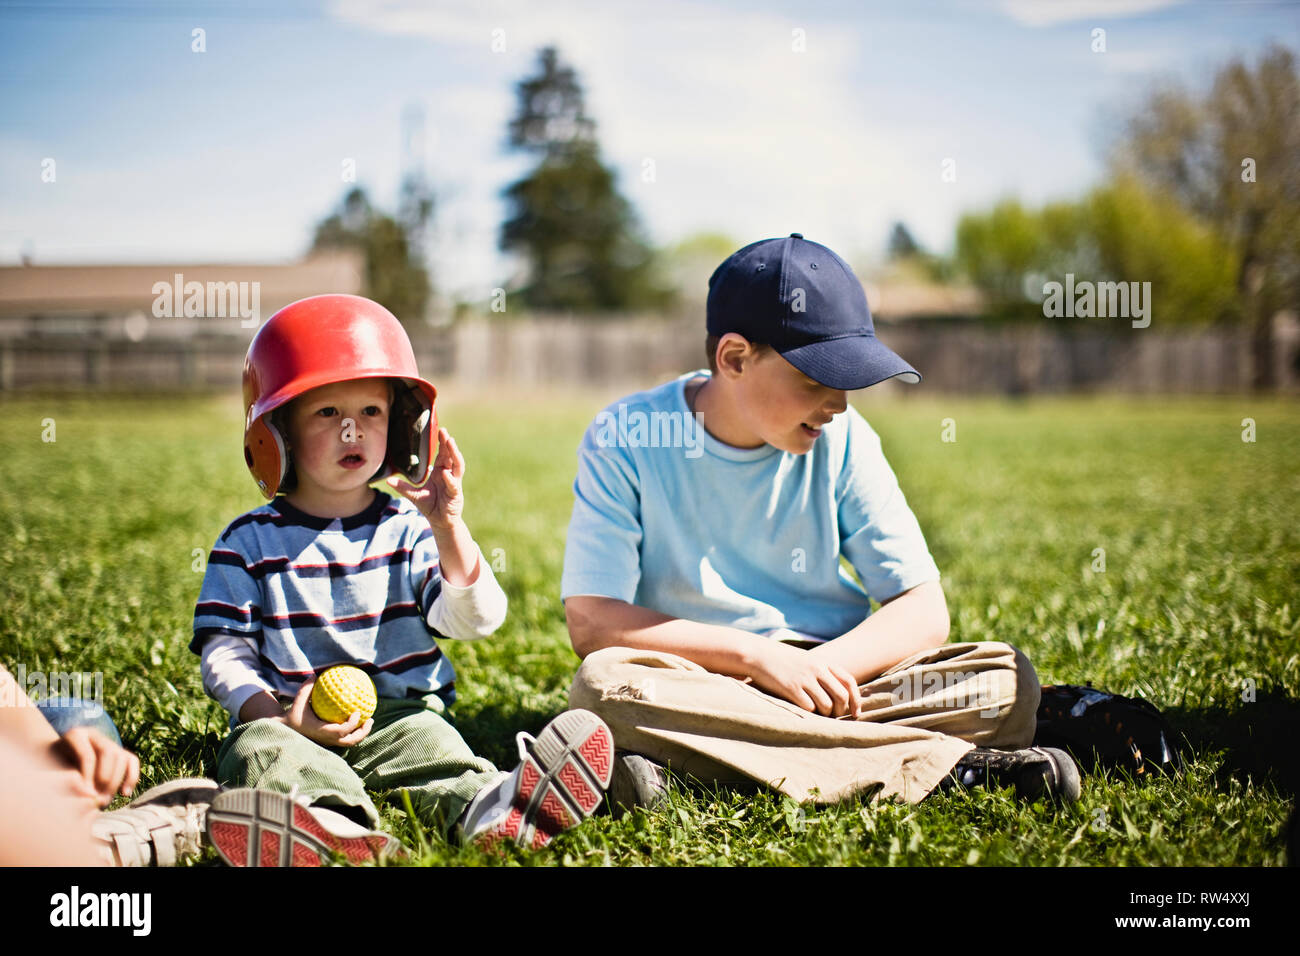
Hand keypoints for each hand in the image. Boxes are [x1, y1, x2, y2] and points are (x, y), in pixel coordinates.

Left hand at [51, 727, 139, 806]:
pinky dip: (131, 778)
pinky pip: (132, 761)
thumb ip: (69, 780)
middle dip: (104, 779)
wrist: (55, 763)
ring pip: (122, 757)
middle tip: (96, 799)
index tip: (85, 796)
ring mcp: (109, 742)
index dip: (88, 777)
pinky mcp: (120, 752)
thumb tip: (89, 796)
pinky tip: (124, 794)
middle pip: (109, 753)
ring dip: (115, 782)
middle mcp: (95, 734)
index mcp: (75, 735)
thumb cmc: (52, 770)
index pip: (88, 756)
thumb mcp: (53, 771)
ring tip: (104, 801)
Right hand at [281, 681, 372, 747]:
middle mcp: (326, 740)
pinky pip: (345, 738)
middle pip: (350, 742)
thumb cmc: (293, 714)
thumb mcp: (298, 701)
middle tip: (370, 719)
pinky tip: (359, 718)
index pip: (340, 732)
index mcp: (321, 732)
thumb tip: (315, 675)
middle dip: (363, 732)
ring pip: (349, 742)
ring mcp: (328, 742)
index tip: (358, 712)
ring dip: (361, 733)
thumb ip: (306, 688)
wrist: (286, 729)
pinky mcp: (329, 742)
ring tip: (369, 720)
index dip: (351, 724)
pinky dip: (354, 730)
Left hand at [386, 427, 463, 529]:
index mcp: (439, 472)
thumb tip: (388, 480)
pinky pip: (453, 484)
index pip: (442, 454)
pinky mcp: (456, 494)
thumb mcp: (414, 495)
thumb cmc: (430, 506)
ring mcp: (454, 483)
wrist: (440, 522)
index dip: (441, 443)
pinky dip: (449, 479)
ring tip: (450, 442)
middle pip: (450, 455)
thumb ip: (403, 487)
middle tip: (443, 431)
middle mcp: (448, 475)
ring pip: (457, 465)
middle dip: (448, 443)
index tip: (438, 430)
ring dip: (454, 454)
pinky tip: (444, 473)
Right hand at [744, 642, 860, 718]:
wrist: (759, 655)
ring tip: (818, 715)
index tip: (856, 713)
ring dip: (825, 715)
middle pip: (841, 696)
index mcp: (824, 662)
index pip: (849, 682)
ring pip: (826, 705)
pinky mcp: (791, 688)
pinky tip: (804, 711)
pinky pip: (809, 708)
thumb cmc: (784, 660)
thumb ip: (824, 673)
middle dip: (840, 711)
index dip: (856, 700)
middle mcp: (817, 670)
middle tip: (834, 717)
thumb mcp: (808, 661)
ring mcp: (805, 679)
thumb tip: (841, 694)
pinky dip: (810, 714)